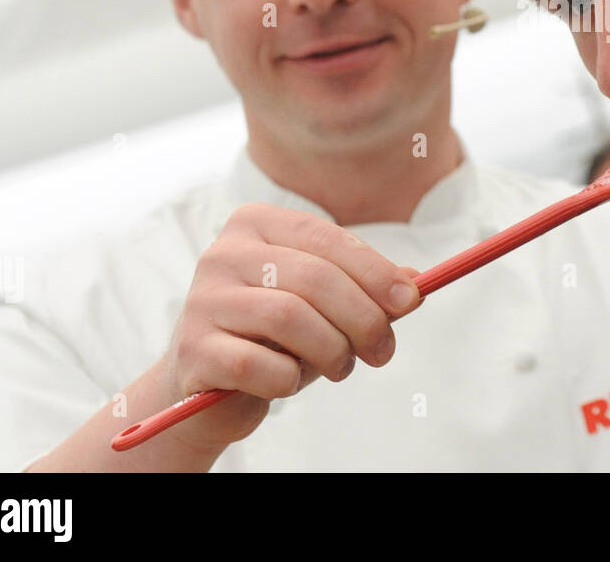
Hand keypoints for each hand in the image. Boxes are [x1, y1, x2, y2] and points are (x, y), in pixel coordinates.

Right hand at [159, 203, 421, 453]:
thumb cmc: (275, 336)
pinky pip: (258, 364)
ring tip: (340, 367)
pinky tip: (288, 382)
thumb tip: (417, 283)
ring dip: (331, 351)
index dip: (375, 271)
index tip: (412, 300)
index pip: (327, 238)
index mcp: (255, 224)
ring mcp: (202, 300)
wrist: (210, 385)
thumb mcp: (326, 307)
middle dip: (363, 318)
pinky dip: (287, 379)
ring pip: (289, 318)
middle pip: (315, 279)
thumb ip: (367, 290)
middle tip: (383, 352)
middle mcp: (223, 253)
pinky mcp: (192, 350)